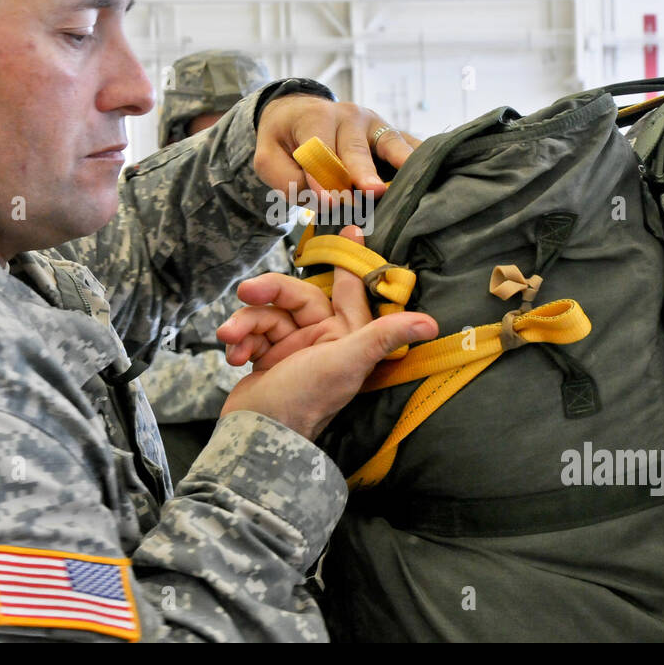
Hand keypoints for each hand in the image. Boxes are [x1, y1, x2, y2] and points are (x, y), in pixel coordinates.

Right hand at [216, 226, 436, 439]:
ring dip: (245, 324)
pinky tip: (233, 358)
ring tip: (230, 339)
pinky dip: (238, 341)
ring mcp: (291, 349)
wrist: (257, 438)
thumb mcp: (347, 363)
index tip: (352, 227)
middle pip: (294, 295)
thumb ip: (384, 336)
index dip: (350, 260)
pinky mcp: (265, 359)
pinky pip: (250, 334)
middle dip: (267, 294)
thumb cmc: (305, 400)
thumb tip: (433, 324)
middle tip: (246, 292)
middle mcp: (321, 339)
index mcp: (346, 336)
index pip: (348, 289)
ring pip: (266, 314)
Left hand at [255, 96, 420, 200]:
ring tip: (412, 182)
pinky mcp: (392, 135)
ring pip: (390, 143)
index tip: (329, 200)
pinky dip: (422, 158)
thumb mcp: (268, 157)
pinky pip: (410, 145)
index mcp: (315, 118)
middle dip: (363, 171)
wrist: (300, 114)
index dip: (323, 173)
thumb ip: (285, 177)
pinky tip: (438, 172)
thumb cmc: (285, 141)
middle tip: (372, 191)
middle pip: (355, 148)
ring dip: (401, 164)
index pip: (318, 146)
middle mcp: (349, 117)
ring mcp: (375, 124)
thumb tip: (322, 198)